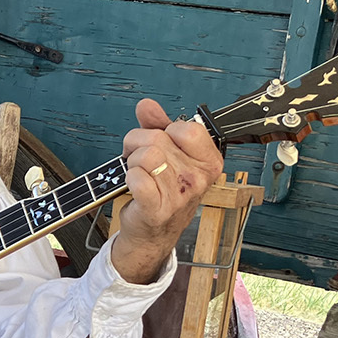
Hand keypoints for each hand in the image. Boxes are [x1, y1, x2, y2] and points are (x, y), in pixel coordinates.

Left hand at [112, 99, 225, 283]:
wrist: (153, 231)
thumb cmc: (162, 190)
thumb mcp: (166, 153)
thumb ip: (158, 126)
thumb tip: (147, 105)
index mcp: (208, 161)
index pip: (187, 128)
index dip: (164, 130)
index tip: (160, 142)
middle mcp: (199, 179)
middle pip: (159, 139)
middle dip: (138, 144)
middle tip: (137, 158)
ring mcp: (180, 196)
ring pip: (146, 156)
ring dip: (132, 161)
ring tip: (136, 172)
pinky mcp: (158, 209)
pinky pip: (137, 178)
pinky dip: (129, 178)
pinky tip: (134, 185)